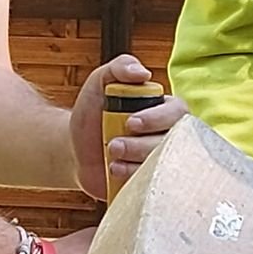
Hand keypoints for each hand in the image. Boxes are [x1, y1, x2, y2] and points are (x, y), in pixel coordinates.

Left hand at [71, 57, 182, 198]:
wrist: (74, 151)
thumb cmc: (91, 114)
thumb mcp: (99, 82)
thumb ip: (120, 67)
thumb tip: (143, 73)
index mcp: (163, 110)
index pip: (178, 112)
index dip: (158, 119)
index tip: (131, 123)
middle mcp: (168, 136)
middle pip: (174, 142)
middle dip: (142, 145)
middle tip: (114, 145)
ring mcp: (161, 161)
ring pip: (164, 165)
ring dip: (135, 162)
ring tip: (111, 157)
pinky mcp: (151, 183)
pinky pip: (154, 186)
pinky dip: (133, 179)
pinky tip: (115, 172)